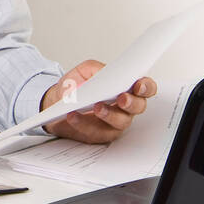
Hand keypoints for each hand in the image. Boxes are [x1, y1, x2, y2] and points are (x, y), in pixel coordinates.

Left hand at [40, 60, 156, 143]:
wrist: (57, 102)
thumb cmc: (75, 86)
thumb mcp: (84, 71)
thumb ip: (95, 69)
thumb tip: (101, 74)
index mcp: (125, 89)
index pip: (145, 88)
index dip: (146, 87)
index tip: (139, 85)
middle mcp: (124, 107)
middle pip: (138, 107)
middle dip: (131, 102)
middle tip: (121, 98)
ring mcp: (113, 122)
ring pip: (119, 122)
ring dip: (109, 114)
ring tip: (97, 107)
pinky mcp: (99, 134)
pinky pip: (93, 131)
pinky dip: (82, 122)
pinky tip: (73, 115)